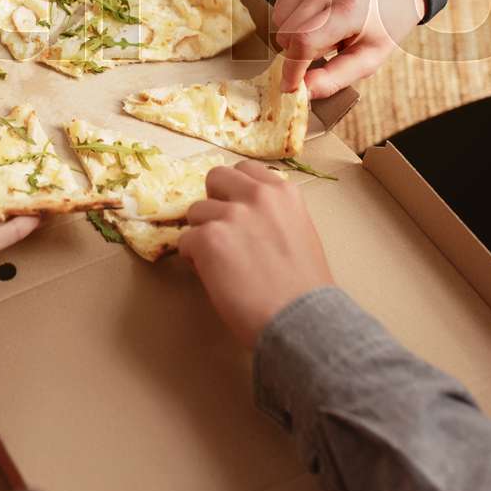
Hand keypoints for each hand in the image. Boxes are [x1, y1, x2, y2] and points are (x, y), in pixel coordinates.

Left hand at [179, 162, 332, 347]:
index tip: (237, 210)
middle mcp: (258, 195)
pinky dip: (193, 260)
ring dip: (203, 234)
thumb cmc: (304, 290)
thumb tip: (245, 217)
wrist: (301, 321)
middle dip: (214, 201)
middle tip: (223, 231)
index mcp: (284, 192)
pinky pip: (185, 241)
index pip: (246, 170)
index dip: (236, 191)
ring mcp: (232, 215)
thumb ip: (274, 215)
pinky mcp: (209, 239)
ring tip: (222, 263)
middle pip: (216, 177)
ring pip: (196, 211)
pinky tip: (215, 278)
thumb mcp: (301, 233)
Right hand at [272, 0, 420, 97]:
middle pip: (287, 31)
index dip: (292, 69)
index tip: (289, 86)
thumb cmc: (387, 23)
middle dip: (300, 48)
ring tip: (325, 25)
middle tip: (328, 45)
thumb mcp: (370, 58)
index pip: (303, 42)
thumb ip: (335, 77)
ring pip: (280, 16)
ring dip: (296, 30)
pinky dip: (294, 12)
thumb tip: (303, 91)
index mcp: (348, 8)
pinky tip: (318, 11)